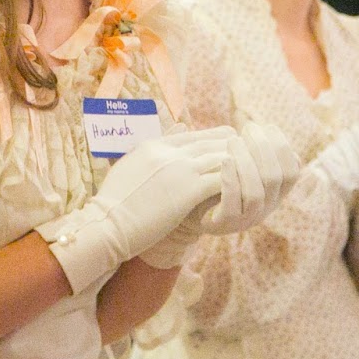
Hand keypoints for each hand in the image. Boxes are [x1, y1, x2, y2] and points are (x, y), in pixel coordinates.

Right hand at [38, 128, 231, 294]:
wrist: (106, 224)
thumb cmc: (114, 203)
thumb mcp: (129, 167)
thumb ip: (150, 153)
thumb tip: (167, 143)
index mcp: (154, 144)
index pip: (194, 134)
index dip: (214, 139)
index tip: (227, 145)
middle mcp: (169, 151)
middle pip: (211, 142)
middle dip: (232, 148)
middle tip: (248, 154)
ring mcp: (180, 169)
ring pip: (221, 157)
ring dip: (238, 164)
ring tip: (251, 171)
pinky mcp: (188, 190)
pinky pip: (221, 179)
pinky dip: (233, 183)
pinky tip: (242, 189)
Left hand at [201, 122, 300, 234]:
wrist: (195, 206)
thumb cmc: (222, 178)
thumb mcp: (244, 163)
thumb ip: (256, 150)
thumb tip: (269, 128)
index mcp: (277, 191)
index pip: (292, 170)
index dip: (282, 147)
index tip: (267, 127)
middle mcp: (267, 206)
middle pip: (275, 178)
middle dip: (263, 148)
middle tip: (247, 128)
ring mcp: (248, 217)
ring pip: (256, 192)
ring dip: (246, 162)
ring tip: (232, 140)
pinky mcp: (227, 223)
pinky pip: (233, 203)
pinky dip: (230, 179)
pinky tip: (224, 159)